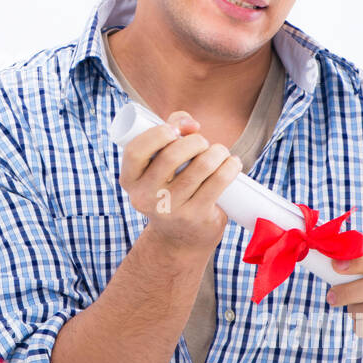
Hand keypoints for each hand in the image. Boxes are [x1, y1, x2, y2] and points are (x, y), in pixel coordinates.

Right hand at [118, 111, 241, 251]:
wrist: (179, 238)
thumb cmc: (170, 187)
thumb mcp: (159, 164)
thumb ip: (170, 132)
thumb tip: (191, 124)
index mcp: (130, 180)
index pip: (135, 151)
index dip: (156, 134)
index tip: (174, 130)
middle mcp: (145, 197)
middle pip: (171, 156)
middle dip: (194, 141)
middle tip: (203, 143)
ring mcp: (170, 209)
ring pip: (199, 167)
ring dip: (216, 151)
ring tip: (220, 152)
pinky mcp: (196, 216)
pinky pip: (217, 182)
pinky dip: (229, 166)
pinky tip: (232, 163)